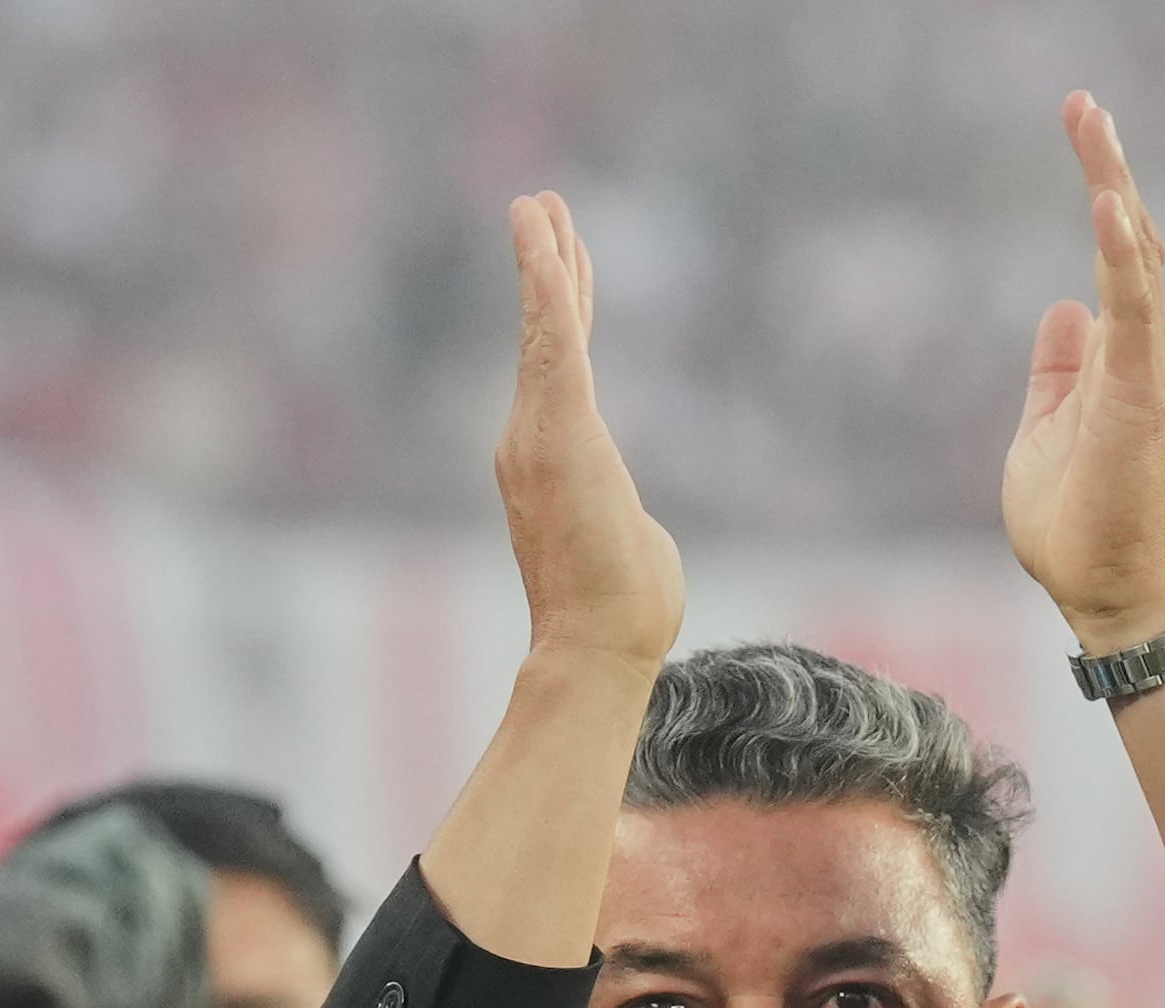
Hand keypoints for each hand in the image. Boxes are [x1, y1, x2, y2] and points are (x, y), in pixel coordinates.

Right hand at [488, 192, 682, 675]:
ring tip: (538, 203)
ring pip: (543, 327)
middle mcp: (531, 439)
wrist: (599, 646)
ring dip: (542, 260)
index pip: (558, 368)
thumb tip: (633, 533)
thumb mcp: (628, 544)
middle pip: (545, 336)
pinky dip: (547, 284)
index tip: (565, 257)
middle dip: (547, 267)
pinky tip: (544, 237)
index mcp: (550, 460)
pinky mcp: (560, 429)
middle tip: (542, 206)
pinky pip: (553, 340)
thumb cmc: (621, 615)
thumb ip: (624, 515)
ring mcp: (539, 433)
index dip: (562, 308)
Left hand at [1002, 93, 1164, 651]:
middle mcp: (1142, 350)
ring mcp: (1146, 369)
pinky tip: (1109, 207)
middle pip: (1132, 238)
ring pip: (1138, 259)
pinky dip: (1124, 258)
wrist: (1103, 592)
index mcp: (1119, 354)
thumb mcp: (1044, 428)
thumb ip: (1056, 369)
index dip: (1103, 189)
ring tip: (1094, 128)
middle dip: (1109, 168)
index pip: (1114, 253)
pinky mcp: (1140, 395)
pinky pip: (1136, 313)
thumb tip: (1062, 308)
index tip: (1083, 126)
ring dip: (1115, 191)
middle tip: (1083, 104)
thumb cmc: (1079, 522)